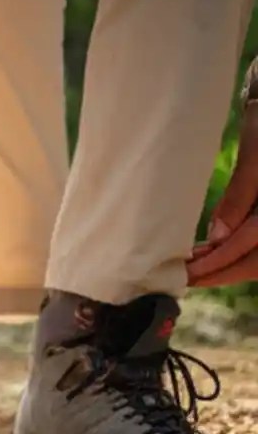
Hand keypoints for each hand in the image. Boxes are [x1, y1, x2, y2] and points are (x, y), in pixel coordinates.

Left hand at [187, 94, 257, 286]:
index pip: (251, 247)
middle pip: (256, 260)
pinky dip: (232, 249)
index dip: (219, 264)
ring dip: (224, 263)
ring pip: (256, 254)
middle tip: (183, 277)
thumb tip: (218, 238)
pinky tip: (208, 249)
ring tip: (191, 266)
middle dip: (219, 271)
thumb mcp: (255, 156)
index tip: (188, 274)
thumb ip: (240, 197)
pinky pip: (255, 241)